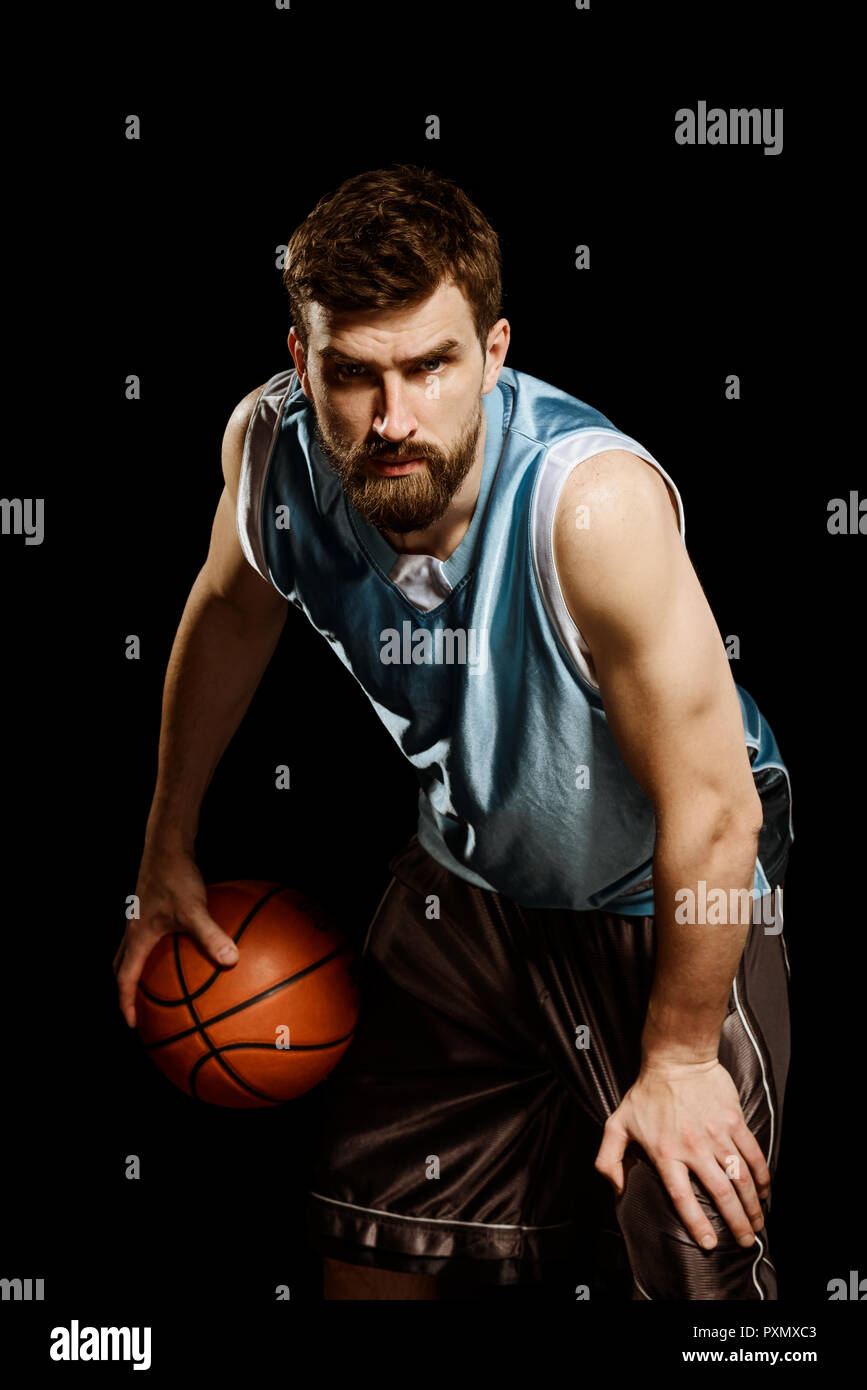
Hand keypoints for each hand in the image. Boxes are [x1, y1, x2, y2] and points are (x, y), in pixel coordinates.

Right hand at [112, 845, 239, 1028]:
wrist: (167, 844)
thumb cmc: (176, 876)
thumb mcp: (195, 910)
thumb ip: (211, 936)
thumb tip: (232, 962)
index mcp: (137, 937)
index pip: (124, 979)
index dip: (126, 1004)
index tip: (134, 1025)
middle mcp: (134, 928)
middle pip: (122, 966)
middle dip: (127, 989)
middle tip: (140, 1008)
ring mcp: (141, 916)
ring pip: (133, 950)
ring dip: (140, 969)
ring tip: (158, 984)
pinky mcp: (152, 905)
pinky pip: (151, 935)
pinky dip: (159, 948)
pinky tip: (186, 948)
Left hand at [594, 1058, 770, 1249]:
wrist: (677, 1057)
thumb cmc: (647, 1091)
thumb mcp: (617, 1123)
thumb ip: (608, 1159)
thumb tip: (617, 1189)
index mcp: (666, 1152)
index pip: (682, 1197)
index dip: (697, 1224)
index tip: (709, 1244)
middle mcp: (693, 1148)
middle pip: (720, 1194)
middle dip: (737, 1223)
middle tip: (747, 1241)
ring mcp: (716, 1135)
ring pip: (740, 1178)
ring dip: (752, 1205)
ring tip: (758, 1222)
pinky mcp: (733, 1122)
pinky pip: (753, 1154)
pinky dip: (762, 1176)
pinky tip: (763, 1190)